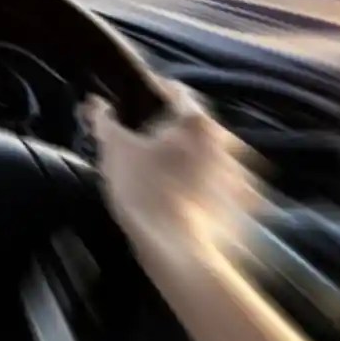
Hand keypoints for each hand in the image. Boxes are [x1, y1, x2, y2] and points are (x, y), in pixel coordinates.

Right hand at [79, 81, 263, 262]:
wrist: (176, 248)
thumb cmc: (143, 190)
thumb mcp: (114, 151)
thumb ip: (104, 121)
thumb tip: (96, 102)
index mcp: (196, 120)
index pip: (176, 91)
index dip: (154, 92)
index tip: (138, 103)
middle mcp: (227, 140)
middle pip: (197, 126)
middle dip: (176, 131)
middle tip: (150, 144)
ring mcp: (241, 174)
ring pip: (212, 156)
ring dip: (195, 159)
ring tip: (169, 175)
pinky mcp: (244, 205)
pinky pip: (222, 187)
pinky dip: (208, 188)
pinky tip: (189, 199)